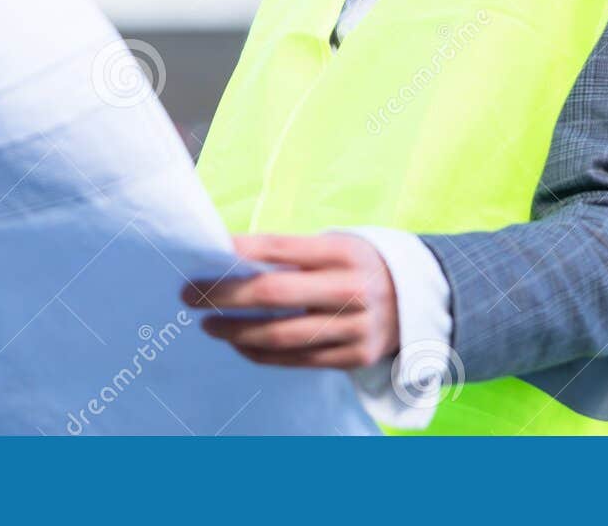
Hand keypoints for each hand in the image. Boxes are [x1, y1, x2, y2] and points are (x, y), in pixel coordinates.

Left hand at [181, 233, 398, 369]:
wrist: (416, 301)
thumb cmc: (357, 267)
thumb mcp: (335, 247)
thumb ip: (291, 255)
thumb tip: (227, 259)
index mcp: (344, 252)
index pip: (281, 248)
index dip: (239, 250)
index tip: (207, 253)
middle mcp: (351, 289)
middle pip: (274, 294)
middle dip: (224, 295)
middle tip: (191, 295)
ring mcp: (355, 327)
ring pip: (281, 335)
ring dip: (236, 331)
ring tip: (209, 325)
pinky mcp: (355, 357)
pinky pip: (297, 359)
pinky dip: (261, 353)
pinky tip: (239, 344)